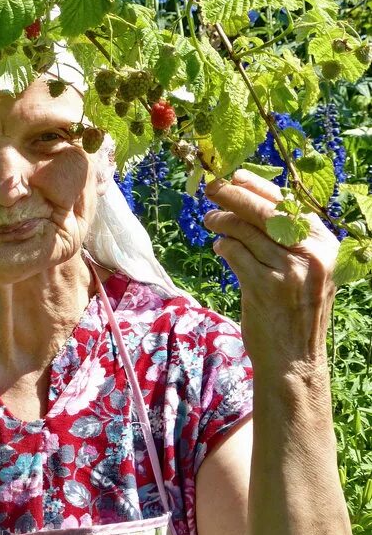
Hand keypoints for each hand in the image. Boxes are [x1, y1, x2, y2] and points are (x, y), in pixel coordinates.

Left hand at [203, 169, 338, 370]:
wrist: (294, 358)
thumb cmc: (295, 312)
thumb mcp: (307, 272)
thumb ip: (290, 242)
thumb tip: (253, 204)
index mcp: (325, 245)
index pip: (289, 203)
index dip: (258, 186)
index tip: (236, 175)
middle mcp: (310, 254)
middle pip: (264, 210)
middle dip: (233, 194)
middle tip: (211, 187)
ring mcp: (288, 270)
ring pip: (245, 229)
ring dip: (221, 220)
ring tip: (210, 220)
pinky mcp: (263, 286)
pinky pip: (234, 252)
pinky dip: (222, 245)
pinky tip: (219, 246)